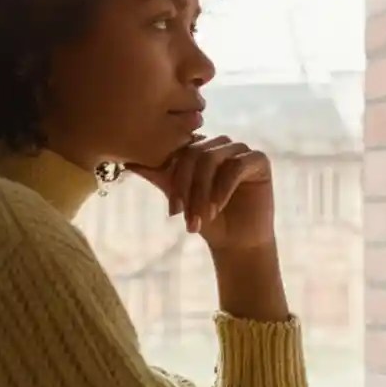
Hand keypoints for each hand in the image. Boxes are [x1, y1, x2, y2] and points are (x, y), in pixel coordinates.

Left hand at [126, 135, 275, 251]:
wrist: (237, 242)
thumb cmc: (207, 219)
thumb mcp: (178, 196)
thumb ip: (158, 175)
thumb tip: (126, 160)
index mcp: (200, 147)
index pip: (179, 151)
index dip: (174, 179)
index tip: (173, 211)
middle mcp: (220, 144)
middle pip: (195, 154)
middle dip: (187, 188)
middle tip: (185, 216)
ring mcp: (240, 149)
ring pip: (212, 160)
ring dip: (203, 192)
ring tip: (201, 218)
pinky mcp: (259, 160)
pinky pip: (236, 167)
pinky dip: (223, 189)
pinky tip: (217, 209)